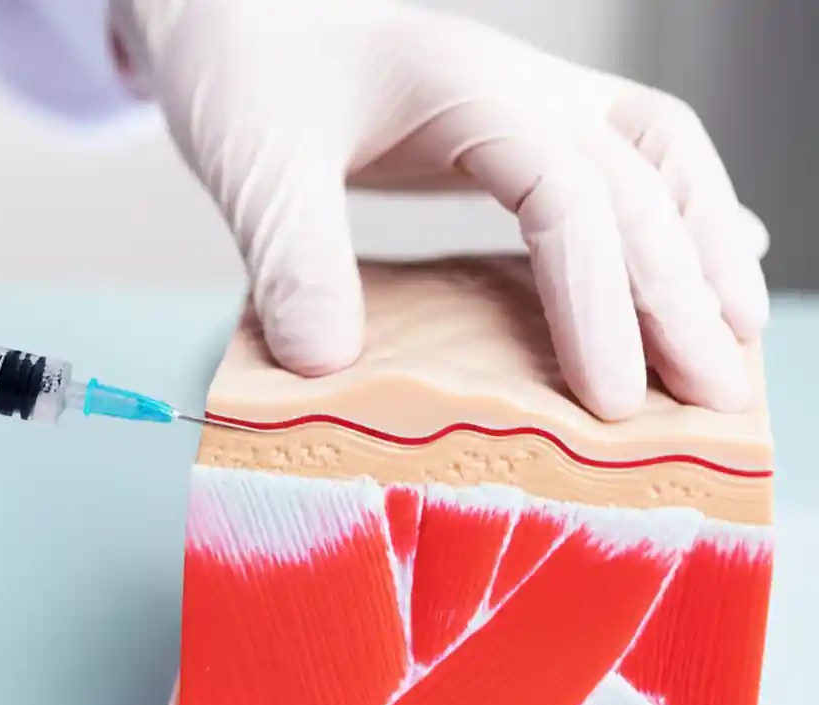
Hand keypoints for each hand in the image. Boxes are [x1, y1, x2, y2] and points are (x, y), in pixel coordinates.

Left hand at [111, 0, 768, 419]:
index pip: (568, 194)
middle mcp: (517, 87)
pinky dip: (677, 211)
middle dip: (683, 291)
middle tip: (713, 397)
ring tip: (734, 333)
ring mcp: (524, 99)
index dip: (599, 300)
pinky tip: (710, 258)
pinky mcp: (511, 125)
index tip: (609, 400)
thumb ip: (289, 253)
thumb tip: (326, 365)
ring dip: (703, 240)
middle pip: (637, 180)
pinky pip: (623, 157)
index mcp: (465, 89)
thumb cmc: (244, 73)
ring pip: (655, 153)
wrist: (238, 17)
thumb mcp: (254, 162)